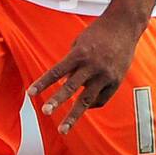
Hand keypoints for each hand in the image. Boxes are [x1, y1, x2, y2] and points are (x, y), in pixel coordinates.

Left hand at [27, 9, 143, 134]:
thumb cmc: (98, 33)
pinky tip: (84, 107)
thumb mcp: (80, 44)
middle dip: (57, 101)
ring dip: (73, 116)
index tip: (31, 93)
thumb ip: (71, 64)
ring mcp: (105, 75)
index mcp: (80, 54)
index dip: (42, 83)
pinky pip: (100, 99)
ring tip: (63, 128)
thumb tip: (64, 83)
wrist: (124, 25)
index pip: (56, 71)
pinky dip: (90, 105)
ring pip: (87, 100)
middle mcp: (92, 66)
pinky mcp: (116, 81)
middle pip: (71, 87)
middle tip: (46, 111)